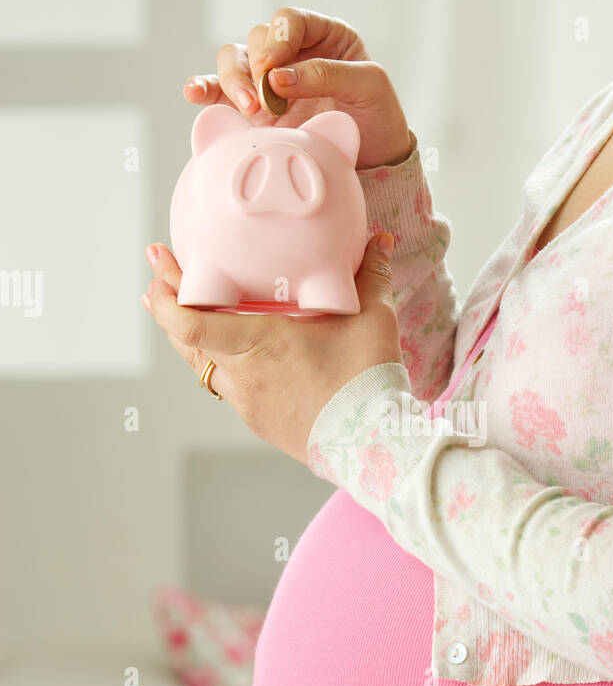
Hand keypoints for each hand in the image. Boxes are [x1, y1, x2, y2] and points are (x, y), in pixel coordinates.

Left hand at [142, 235, 402, 463]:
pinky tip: (230, 349)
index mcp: (259, 345)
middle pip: (185, 340)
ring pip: (204, 364)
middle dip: (167, 301)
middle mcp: (243, 376)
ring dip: (191, 334)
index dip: (166, 295)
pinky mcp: (259, 421)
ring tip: (180, 305)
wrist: (373, 447)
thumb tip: (380, 239)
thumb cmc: (367, 383)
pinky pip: (229, 385)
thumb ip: (371, 275)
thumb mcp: (373, 320)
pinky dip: (219, 360)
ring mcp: (247, 402)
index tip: (158, 265)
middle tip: (160, 268)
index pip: (190, 323)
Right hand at [182, 7, 414, 169]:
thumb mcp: (368, 87)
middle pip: (257, 39)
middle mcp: (291, 53)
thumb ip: (326, 74)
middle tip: (266, 100)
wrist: (376, 162)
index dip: (278, 41)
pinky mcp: (253, 110)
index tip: (275, 72)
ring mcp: (268, 81)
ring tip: (249, 109)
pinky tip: (194, 93)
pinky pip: (221, 93)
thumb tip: (275, 78)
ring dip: (233, 81)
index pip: (289, 20)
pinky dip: (206, 90)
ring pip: (234, 61)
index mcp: (323, 35)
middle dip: (256, 67)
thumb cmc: (378, 117)